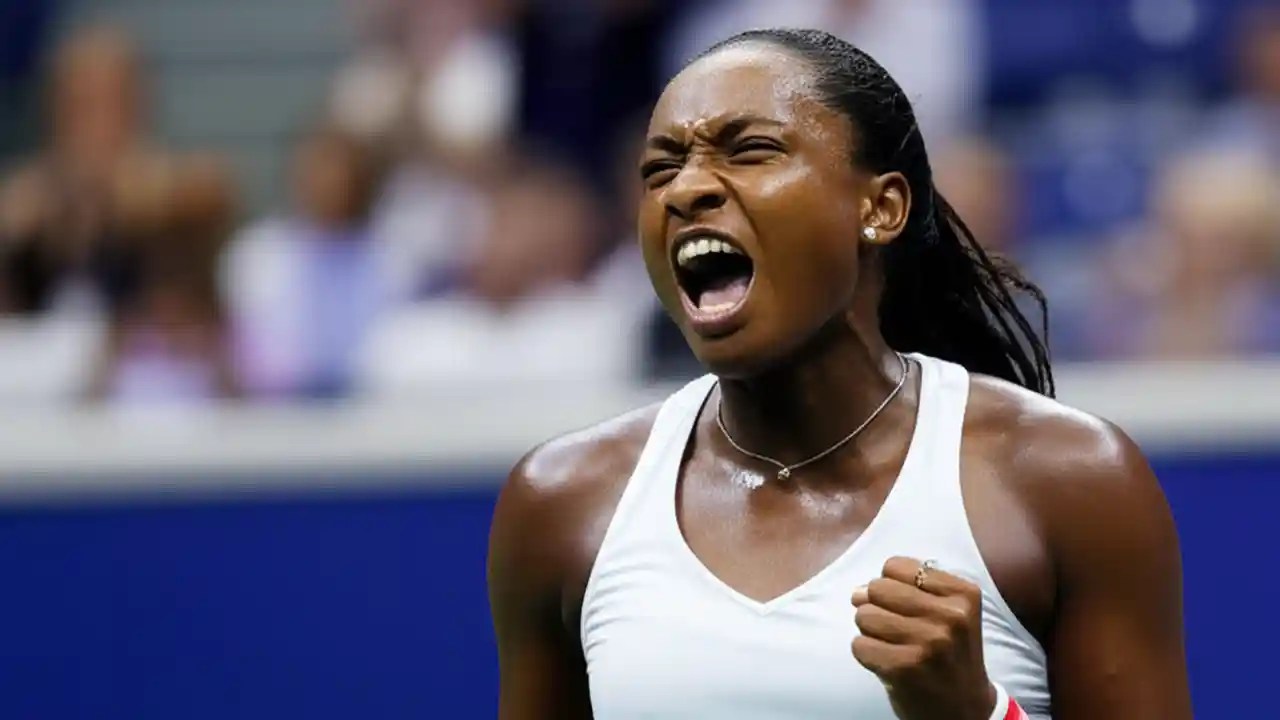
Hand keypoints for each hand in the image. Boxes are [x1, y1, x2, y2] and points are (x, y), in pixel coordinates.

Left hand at [852, 557, 996, 719]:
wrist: (966, 711)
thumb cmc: (950, 655)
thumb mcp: (949, 614)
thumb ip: (907, 590)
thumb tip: (858, 592)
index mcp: (963, 595)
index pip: (896, 566)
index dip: (891, 585)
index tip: (906, 606)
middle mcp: (950, 616)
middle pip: (877, 587)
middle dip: (877, 606)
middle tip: (897, 629)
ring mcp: (928, 643)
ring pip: (864, 615)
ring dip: (870, 631)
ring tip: (894, 646)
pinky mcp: (904, 667)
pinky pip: (859, 644)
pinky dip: (867, 654)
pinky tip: (889, 663)